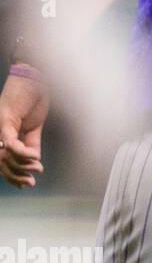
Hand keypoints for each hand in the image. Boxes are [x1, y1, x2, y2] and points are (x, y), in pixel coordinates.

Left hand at [0, 73, 48, 188]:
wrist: (35, 79)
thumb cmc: (34, 98)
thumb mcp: (34, 127)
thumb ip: (32, 143)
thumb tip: (34, 162)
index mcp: (3, 134)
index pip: (2, 161)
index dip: (12, 176)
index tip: (26, 184)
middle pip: (0, 162)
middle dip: (15, 176)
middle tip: (30, 182)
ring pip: (4, 156)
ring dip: (21, 166)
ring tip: (37, 168)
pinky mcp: (4, 119)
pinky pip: (10, 143)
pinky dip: (22, 153)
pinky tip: (36, 158)